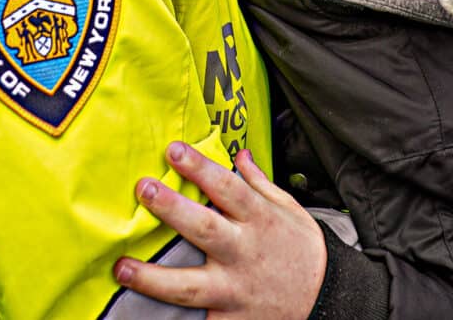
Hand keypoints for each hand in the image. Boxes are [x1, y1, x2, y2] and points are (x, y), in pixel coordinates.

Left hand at [113, 143, 324, 318]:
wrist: (330, 299)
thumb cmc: (303, 251)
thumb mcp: (288, 211)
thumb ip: (259, 183)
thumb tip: (239, 153)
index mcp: (260, 221)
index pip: (227, 187)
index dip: (200, 167)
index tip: (173, 150)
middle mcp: (245, 253)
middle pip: (204, 228)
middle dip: (171, 209)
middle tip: (143, 189)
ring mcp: (236, 291)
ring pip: (190, 285)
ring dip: (153, 277)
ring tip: (122, 268)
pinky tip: (143, 318)